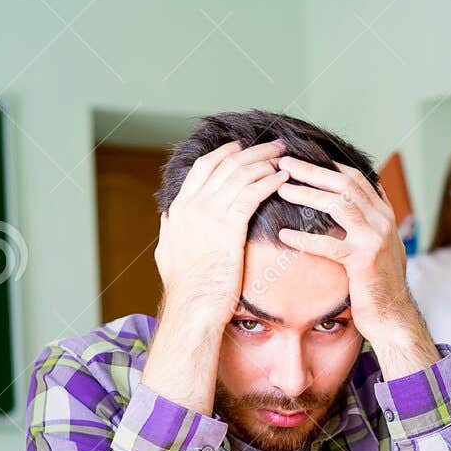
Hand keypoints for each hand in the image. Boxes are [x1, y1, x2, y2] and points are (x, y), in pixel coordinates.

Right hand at [154, 139, 289, 330]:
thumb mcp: (167, 252)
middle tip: (273, 144)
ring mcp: (209, 214)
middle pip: (226, 165)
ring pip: (241, 175)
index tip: (240, 146)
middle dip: (252, 151)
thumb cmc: (186, 287)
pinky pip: (252, 193)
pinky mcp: (228, 227)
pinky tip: (283, 177)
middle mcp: (193, 205)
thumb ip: (169, 229)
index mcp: (180, 209)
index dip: (224, 153)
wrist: (191, 306)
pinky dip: (269, 181)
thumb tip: (169, 215)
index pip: (203, 168)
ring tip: (284, 156)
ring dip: (265, 161)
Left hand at [275, 158, 438, 376]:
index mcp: (384, 215)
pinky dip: (304, 239)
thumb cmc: (377, 283)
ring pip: (339, 205)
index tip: (303, 157)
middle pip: (345, 185)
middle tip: (284, 162)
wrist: (393, 315)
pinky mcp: (363, 262)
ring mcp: (375, 240)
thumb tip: (345, 203)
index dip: (328, 165)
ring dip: (308, 194)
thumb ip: (366, 222)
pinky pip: (329, 245)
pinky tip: (284, 235)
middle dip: (313, 170)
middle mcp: (383, 222)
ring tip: (282, 188)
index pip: (356, 179)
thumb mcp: (377, 246)